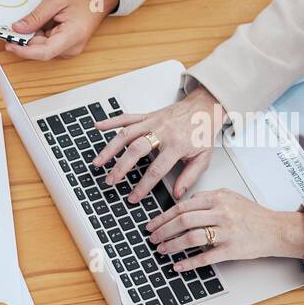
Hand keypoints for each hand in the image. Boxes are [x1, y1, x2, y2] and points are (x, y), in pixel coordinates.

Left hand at [5, 0, 118, 60]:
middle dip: (24, 41)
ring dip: (31, 37)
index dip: (24, 51)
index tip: (9, 44)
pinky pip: (48, 44)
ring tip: (24, 22)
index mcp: (72, 36)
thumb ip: (36, 16)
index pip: (44, 52)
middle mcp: (72, 47)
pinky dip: (38, 35)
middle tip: (8, 30)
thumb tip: (18, 29)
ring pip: (42, 48)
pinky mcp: (67, 45)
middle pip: (41, 51)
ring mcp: (70, 48)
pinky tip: (35, 24)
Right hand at [92, 85, 222, 201]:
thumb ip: (190, 177)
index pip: (156, 169)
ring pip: (126, 134)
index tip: (133, 197)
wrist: (205, 107)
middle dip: (120, 167)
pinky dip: (110, 122)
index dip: (143, 185)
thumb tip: (177, 194)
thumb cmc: (203, 131)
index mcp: (177, 144)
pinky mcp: (147, 116)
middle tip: (110, 181)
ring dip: (110, 148)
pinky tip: (98, 127)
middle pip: (136, 150)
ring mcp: (152, 122)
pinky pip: (126, 117)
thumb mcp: (203, 157)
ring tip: (98, 162)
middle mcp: (162, 131)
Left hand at [145, 189, 303, 272]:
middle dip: (163, 231)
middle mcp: (222, 213)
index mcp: (219, 198)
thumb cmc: (254, 215)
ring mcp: (227, 231)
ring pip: (191, 237)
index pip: (183, 206)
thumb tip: (185, 203)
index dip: (163, 216)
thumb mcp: (231, 197)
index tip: (152, 224)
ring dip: (172, 245)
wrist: (278, 229)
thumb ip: (209, 198)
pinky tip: (177, 265)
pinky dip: (188, 262)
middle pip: (183, 221)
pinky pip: (206, 257)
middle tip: (152, 238)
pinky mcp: (233, 249)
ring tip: (161, 249)